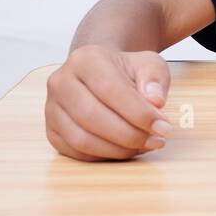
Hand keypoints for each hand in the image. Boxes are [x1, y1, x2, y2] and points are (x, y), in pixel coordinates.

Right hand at [45, 45, 172, 160]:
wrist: (101, 74)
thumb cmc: (126, 71)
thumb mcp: (148, 64)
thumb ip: (155, 79)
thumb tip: (155, 102)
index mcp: (85, 59)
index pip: (109, 88)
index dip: (138, 112)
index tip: (163, 126)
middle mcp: (61, 82)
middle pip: (92, 116)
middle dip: (129, 134)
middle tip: (157, 140)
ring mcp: (51, 108)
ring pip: (81, 139)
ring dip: (118, 149)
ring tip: (145, 146)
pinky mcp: (52, 131)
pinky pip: (76, 152)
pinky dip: (104, 156)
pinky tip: (127, 150)